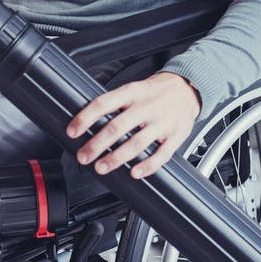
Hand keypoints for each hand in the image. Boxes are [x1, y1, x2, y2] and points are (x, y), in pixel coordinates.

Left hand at [65, 72, 200, 179]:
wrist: (187, 89)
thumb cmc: (154, 92)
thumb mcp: (133, 89)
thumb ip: (114, 103)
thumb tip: (88, 120)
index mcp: (132, 92)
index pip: (103, 103)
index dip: (85, 118)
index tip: (72, 131)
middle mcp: (147, 106)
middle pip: (117, 126)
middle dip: (97, 144)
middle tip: (83, 156)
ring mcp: (162, 121)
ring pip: (137, 142)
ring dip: (117, 157)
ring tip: (101, 167)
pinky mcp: (177, 136)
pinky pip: (162, 154)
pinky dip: (147, 166)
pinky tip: (134, 172)